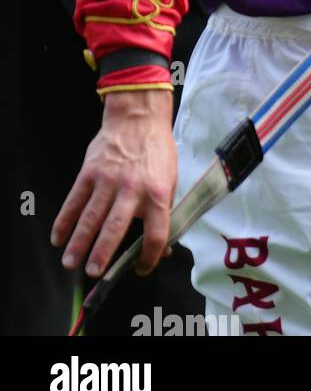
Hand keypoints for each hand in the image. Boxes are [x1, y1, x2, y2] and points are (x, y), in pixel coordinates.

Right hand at [52, 88, 176, 277]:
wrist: (139, 118)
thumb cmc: (157, 151)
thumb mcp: (172, 178)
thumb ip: (165, 211)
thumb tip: (163, 247)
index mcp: (158, 193)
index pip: (156, 232)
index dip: (150, 255)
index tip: (141, 267)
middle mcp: (133, 189)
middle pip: (116, 228)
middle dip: (103, 254)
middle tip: (94, 273)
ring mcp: (109, 181)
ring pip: (91, 218)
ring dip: (79, 243)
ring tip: (70, 262)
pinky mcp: (90, 173)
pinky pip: (74, 201)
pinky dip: (64, 221)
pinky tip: (58, 237)